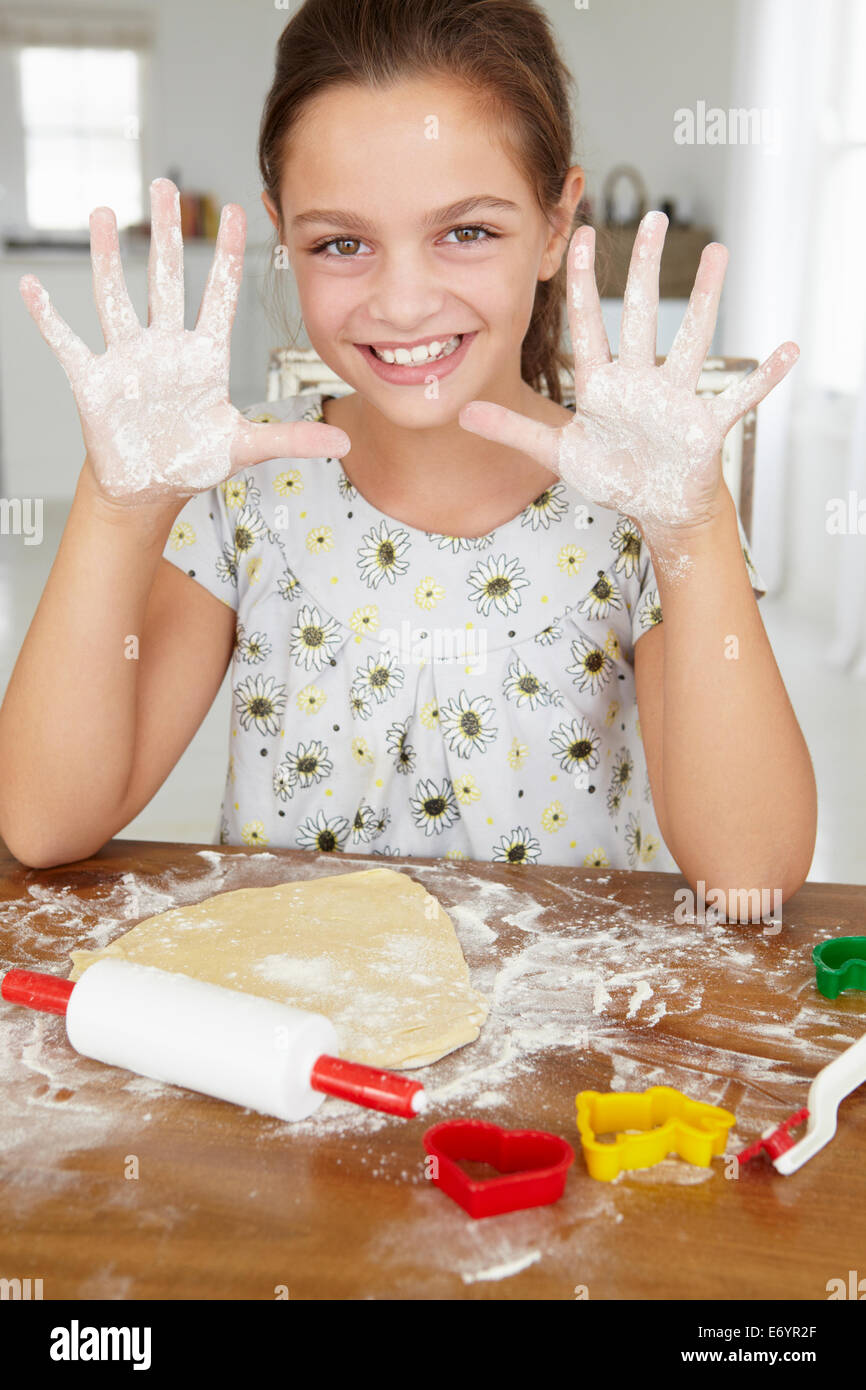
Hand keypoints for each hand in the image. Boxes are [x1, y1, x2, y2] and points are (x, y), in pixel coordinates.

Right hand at [19, 179, 350, 505]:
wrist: (149, 488)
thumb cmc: (193, 461)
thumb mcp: (245, 447)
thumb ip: (292, 437)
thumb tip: (344, 440)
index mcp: (204, 358)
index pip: (219, 296)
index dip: (227, 256)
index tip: (235, 209)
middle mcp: (165, 348)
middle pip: (168, 280)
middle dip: (167, 233)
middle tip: (166, 184)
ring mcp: (128, 360)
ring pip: (116, 297)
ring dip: (108, 258)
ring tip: (105, 213)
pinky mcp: (93, 381)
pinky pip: (67, 342)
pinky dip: (48, 318)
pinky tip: (31, 288)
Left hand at [459, 211, 797, 538]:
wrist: (657, 506)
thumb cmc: (613, 475)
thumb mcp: (559, 453)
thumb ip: (514, 431)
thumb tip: (463, 413)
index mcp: (603, 385)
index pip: (589, 324)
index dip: (581, 283)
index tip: (576, 234)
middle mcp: (640, 382)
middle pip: (642, 316)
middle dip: (645, 268)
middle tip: (652, 217)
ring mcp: (676, 400)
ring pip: (693, 340)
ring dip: (706, 298)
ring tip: (720, 252)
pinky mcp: (705, 426)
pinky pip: (739, 397)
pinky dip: (764, 377)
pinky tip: (787, 351)